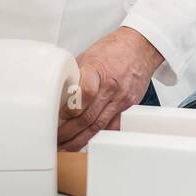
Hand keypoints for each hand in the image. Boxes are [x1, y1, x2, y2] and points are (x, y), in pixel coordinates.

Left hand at [58, 27, 163, 150]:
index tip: (58, 116)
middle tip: (55, 140)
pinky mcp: (129, 105)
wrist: (140, 48)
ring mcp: (122, 98)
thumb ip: (75, 76)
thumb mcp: (88, 56)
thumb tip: (58, 93)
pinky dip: (99, 135)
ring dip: (81, 139)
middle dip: (69, 132)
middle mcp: (112, 87)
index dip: (70, 110)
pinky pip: (113, 125)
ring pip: (99, 125)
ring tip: (66, 147)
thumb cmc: (114, 50)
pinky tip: (88, 142)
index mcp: (98, 70)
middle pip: (89, 116)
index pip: (84, 94)